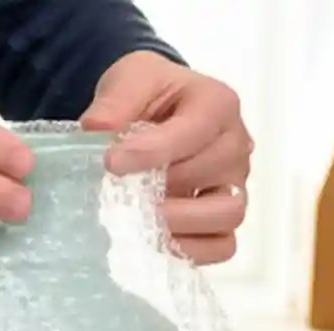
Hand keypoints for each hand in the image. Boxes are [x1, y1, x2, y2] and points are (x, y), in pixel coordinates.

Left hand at [81, 51, 251, 264]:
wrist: (161, 109)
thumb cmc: (151, 94)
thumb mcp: (130, 79)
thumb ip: (116, 101)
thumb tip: (97, 129)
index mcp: (218, 103)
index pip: (194, 132)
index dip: (153, 152)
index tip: (112, 162)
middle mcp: (236, 145)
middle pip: (211, 174)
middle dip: (162, 187)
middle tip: (122, 193)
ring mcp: (235, 184)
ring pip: (228, 213)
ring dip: (182, 222)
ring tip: (143, 218)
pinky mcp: (226, 216)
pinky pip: (223, 245)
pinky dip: (192, 248)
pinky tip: (157, 238)